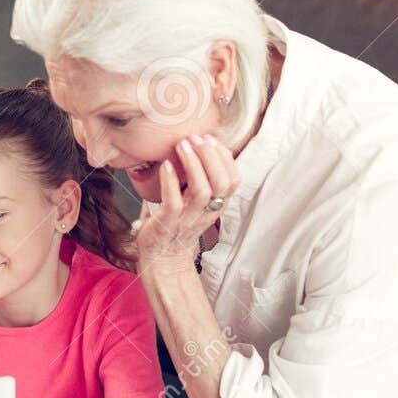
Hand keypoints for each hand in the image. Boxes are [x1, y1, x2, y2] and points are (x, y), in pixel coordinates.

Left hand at [136, 134, 241, 270]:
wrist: (163, 259)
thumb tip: (192, 145)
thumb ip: (198, 180)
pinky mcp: (168, 223)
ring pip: (202, 190)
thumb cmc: (177, 224)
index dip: (225, 158)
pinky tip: (165, 165)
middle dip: (211, 156)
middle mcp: (206, 212)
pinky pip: (173, 201)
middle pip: (221, 183)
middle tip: (196, 138)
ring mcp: (188, 218)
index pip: (233, 180)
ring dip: (193, 164)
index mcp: (216, 206)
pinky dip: (170, 181)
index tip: (211, 139)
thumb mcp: (195, 203)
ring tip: (182, 145)